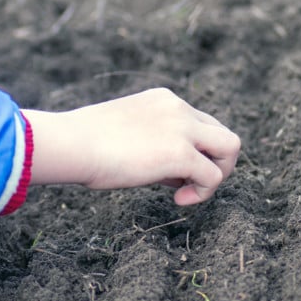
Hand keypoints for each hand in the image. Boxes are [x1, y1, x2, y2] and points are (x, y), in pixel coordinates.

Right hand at [22, 87, 240, 204]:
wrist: (70, 144)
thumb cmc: (82, 145)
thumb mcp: (124, 134)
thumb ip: (151, 144)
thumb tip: (171, 173)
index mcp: (162, 100)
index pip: (199, 123)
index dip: (193, 150)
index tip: (169, 171)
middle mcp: (177, 107)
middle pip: (221, 133)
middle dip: (212, 162)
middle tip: (186, 184)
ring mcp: (182, 128)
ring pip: (230, 148)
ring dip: (218, 174)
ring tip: (190, 192)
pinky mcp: (180, 153)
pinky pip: (212, 176)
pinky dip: (202, 192)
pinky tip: (179, 200)